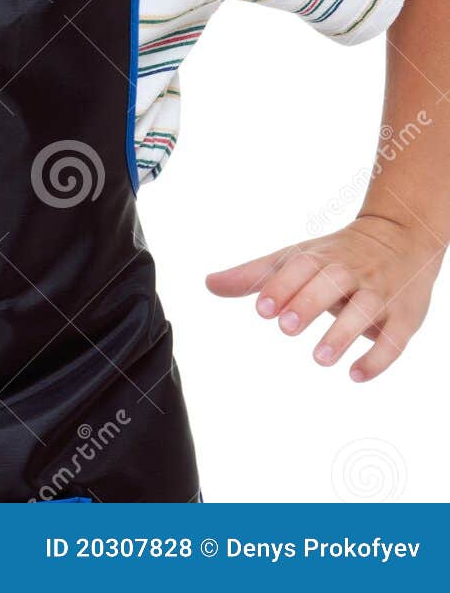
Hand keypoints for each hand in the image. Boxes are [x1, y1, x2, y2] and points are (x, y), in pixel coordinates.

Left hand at [204, 213, 443, 380]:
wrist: (401, 237)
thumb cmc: (336, 255)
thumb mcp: (295, 258)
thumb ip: (255, 275)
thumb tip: (208, 283)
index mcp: (321, 257)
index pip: (301, 266)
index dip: (282, 286)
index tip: (262, 309)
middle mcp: (351, 271)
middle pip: (332, 282)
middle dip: (309, 303)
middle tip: (286, 329)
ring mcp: (379, 293)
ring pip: (365, 309)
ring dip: (343, 333)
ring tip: (320, 358)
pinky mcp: (404, 316)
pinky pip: (395, 337)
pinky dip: (378, 357)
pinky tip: (355, 374)